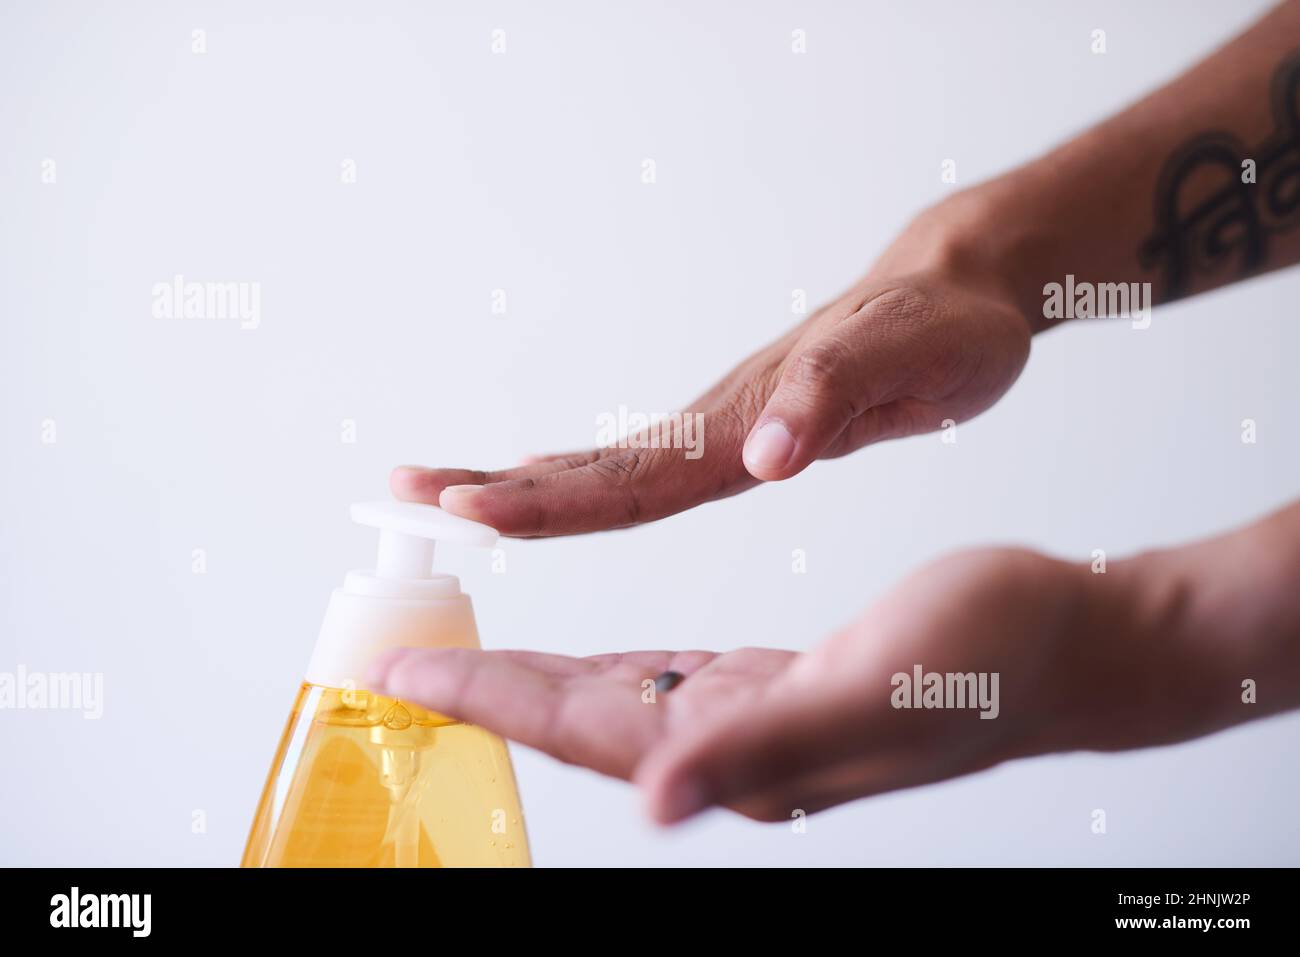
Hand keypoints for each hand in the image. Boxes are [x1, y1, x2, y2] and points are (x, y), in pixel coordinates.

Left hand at [368, 546, 1232, 823]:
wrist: (1066, 644)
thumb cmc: (985, 661)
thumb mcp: (868, 694)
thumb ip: (756, 750)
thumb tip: (651, 806)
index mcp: (740, 749)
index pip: (582, 726)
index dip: (491, 699)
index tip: (405, 679)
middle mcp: (735, 746)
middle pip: (580, 719)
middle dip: (491, 694)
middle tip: (406, 670)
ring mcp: (757, 718)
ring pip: (618, 701)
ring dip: (542, 684)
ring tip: (476, 667)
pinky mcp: (782, 685)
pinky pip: (671, 679)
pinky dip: (616, 668)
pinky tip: (596, 661)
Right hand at [391, 196, 1032, 535]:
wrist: (958, 289)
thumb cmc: (941, 328)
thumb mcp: (905, 360)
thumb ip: (831, 401)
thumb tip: (768, 458)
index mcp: (743, 422)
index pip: (629, 477)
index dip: (549, 500)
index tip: (470, 509)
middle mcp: (718, 426)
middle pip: (593, 471)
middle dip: (501, 489)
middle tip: (408, 496)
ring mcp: (724, 426)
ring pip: (608, 468)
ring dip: (525, 481)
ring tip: (448, 491)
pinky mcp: (744, 430)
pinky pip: (647, 465)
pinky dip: (586, 478)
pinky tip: (553, 478)